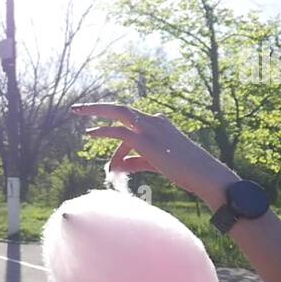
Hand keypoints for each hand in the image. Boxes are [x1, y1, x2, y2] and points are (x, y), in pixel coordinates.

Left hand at [70, 103, 239, 210]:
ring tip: (76, 111)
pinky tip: (90, 133)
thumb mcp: (158, 163)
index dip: (116, 141)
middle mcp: (155, 121)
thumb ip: (137, 161)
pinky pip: (119, 132)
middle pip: (121, 109)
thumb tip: (118, 166)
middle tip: (77, 108)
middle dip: (98, 107)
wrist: (204, 174)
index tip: (112, 164)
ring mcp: (151, 129)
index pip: (131, 125)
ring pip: (118, 114)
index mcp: (160, 123)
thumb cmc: (186, 170)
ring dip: (95, 112)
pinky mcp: (146, 140)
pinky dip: (103, 132)